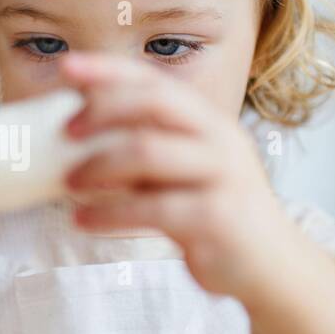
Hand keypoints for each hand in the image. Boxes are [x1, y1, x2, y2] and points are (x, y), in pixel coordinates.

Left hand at [59, 52, 302, 304]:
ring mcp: (221, 175)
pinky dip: (109, 213)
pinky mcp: (215, 217)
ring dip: (98, 165)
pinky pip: (151, 207)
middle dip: (102, 110)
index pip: (155, 80)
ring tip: (67, 184)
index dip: (109, 69)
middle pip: (154, 103)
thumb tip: (74, 140)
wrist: (271, 267)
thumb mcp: (182, 174)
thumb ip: (145, 151)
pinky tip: (83, 221)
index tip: (66, 66)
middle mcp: (219, 139)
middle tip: (63, 131)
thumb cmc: (212, 214)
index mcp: (207, 121)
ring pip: (148, 151)